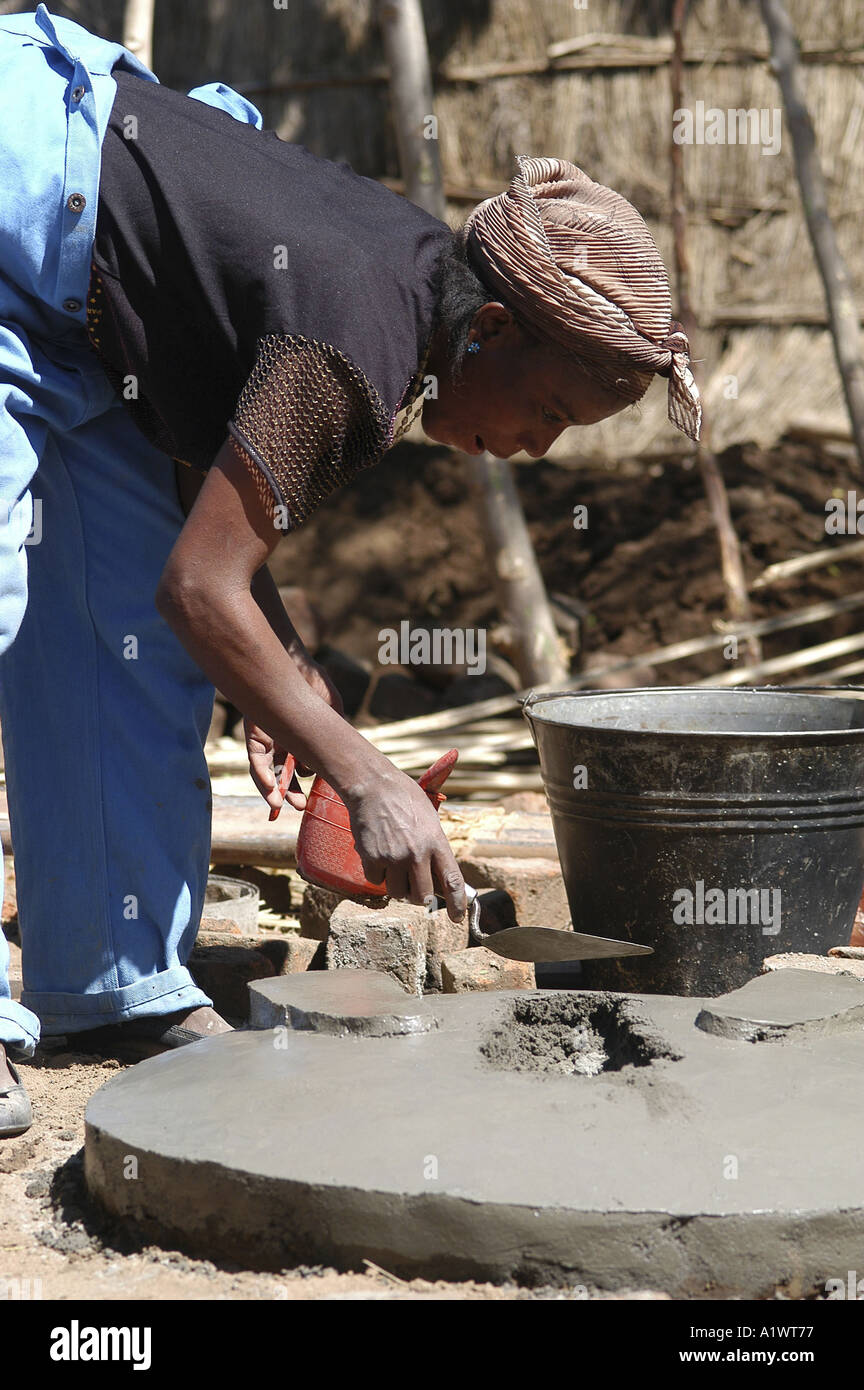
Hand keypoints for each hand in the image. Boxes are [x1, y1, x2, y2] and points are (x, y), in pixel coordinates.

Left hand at [245, 650, 343, 813]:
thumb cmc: (313, 682)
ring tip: (280, 806)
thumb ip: (333, 732)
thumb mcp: (333, 709)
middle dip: (292, 793)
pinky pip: (256, 760)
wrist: (293, 661)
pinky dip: (263, 776)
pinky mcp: (254, 734)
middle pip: (285, 774)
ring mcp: (268, 739)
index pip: (305, 769)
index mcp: (302, 741)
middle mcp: (283, 743)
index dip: (311, 784)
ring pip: (268, 771)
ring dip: (274, 790)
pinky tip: (271, 788)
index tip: (319, 797)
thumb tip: (333, 758)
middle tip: (302, 806)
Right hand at [344, 764, 466, 922]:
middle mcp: (417, 853)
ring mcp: (393, 857)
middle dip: (419, 896)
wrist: (373, 786)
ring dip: (396, 885)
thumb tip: (442, 879)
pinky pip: (376, 881)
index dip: (457, 904)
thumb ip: (436, 848)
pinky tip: (378, 853)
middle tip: (415, 887)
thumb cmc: (404, 800)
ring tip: (394, 864)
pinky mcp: (372, 858)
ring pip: (397, 892)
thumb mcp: (430, 820)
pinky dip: (376, 873)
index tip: (457, 917)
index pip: (452, 881)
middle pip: (422, 896)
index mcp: (436, 842)